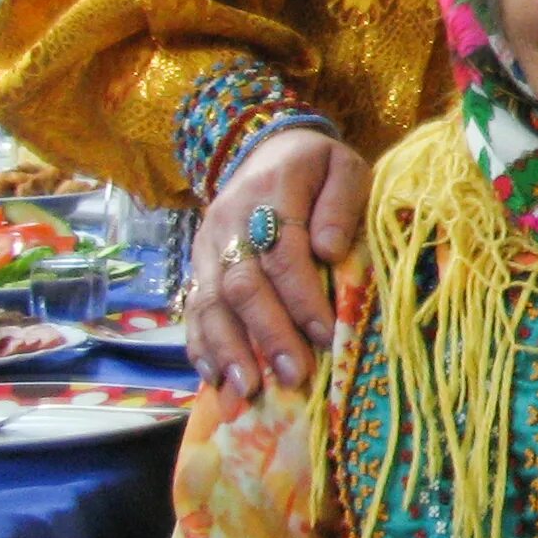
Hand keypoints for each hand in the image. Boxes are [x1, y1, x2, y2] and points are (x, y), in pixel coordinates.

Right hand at [183, 129, 368, 411]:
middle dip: (267, 333)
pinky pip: (193, 307)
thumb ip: (341, 205)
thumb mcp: (344, 168)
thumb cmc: (317, 168)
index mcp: (271, 191)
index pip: (283, 251)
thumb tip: (330, 251)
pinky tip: (214, 378)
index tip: (326, 335)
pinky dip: (201, 345)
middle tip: (293, 375)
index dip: (302, 296)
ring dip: (228, 349)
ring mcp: (207, 244)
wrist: (267, 149)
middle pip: (242, 284)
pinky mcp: (197, 263)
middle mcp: (229, 221)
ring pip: (210, 301)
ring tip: (248, 388)